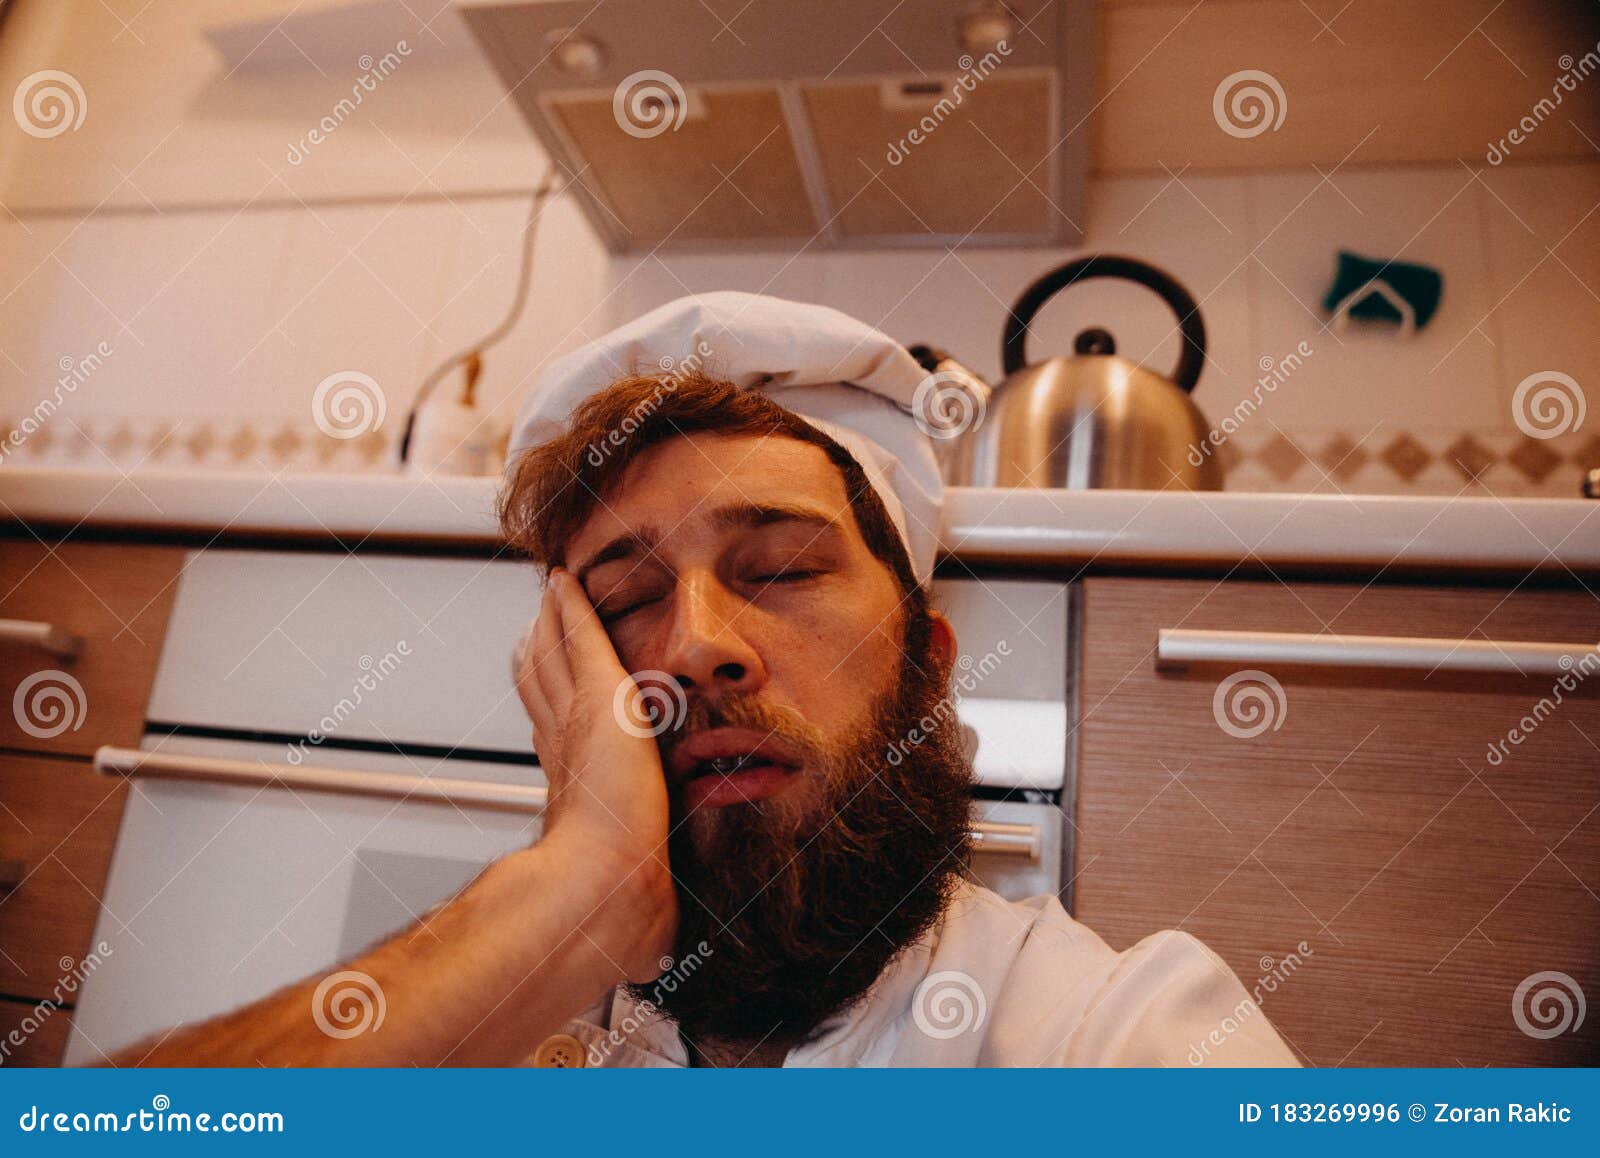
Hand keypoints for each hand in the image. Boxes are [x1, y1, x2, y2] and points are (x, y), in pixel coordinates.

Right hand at [515, 567, 675, 979]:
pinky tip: (568, 583)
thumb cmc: (618, 904)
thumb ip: (641, 915)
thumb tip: (655, 962)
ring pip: (556, 656)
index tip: (547, 692)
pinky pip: (582, 634)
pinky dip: (572, 607)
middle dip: (542, 654)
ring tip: (551, 598)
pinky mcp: (599, 695)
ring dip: (553, 626)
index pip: (555, 734)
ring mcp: (576, 719)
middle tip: (538, 623)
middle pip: (544, 685)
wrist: (606, 890)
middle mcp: (564, 748)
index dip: (548, 709)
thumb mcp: (633, 897)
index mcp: (572, 789)